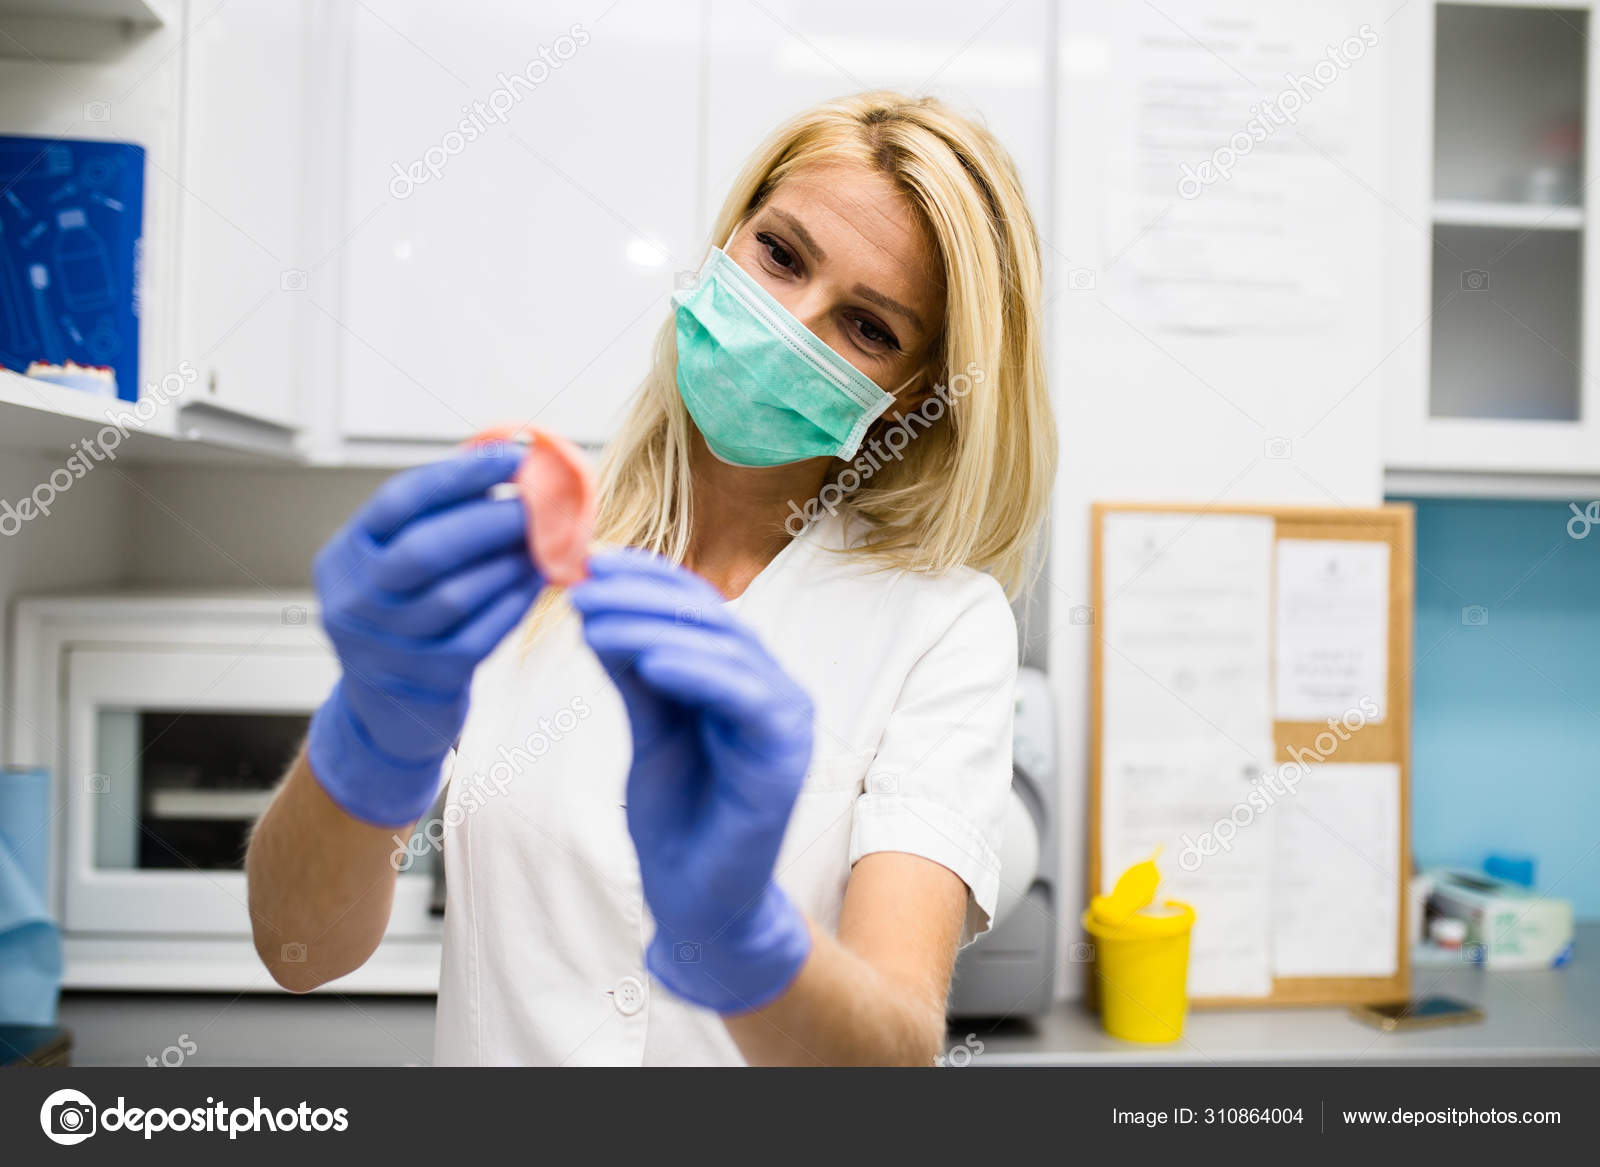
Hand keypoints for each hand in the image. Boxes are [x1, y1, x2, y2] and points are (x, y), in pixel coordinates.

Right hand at [306, 448, 543, 826]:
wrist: (389, 707)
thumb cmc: (410, 611)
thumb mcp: (404, 560)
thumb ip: (443, 515)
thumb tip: (511, 456)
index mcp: (346, 554)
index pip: (400, 501)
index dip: (461, 474)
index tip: (515, 454)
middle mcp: (352, 599)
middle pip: (425, 550)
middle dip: (491, 521)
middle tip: (541, 504)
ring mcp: (381, 646)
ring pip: (455, 596)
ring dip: (510, 565)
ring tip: (549, 544)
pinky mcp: (419, 680)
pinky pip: (478, 637)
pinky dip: (514, 605)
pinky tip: (539, 584)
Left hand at [570, 549, 815, 1012]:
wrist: (696, 900)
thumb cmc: (678, 817)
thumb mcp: (647, 727)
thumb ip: (633, 671)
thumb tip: (595, 607)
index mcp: (744, 675)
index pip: (698, 606)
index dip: (645, 577)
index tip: (587, 560)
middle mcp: (773, 688)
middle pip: (711, 617)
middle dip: (641, 595)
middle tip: (580, 581)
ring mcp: (786, 720)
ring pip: (725, 649)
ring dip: (654, 626)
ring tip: (594, 616)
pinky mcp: (784, 757)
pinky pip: (745, 699)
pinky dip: (698, 673)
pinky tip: (648, 662)